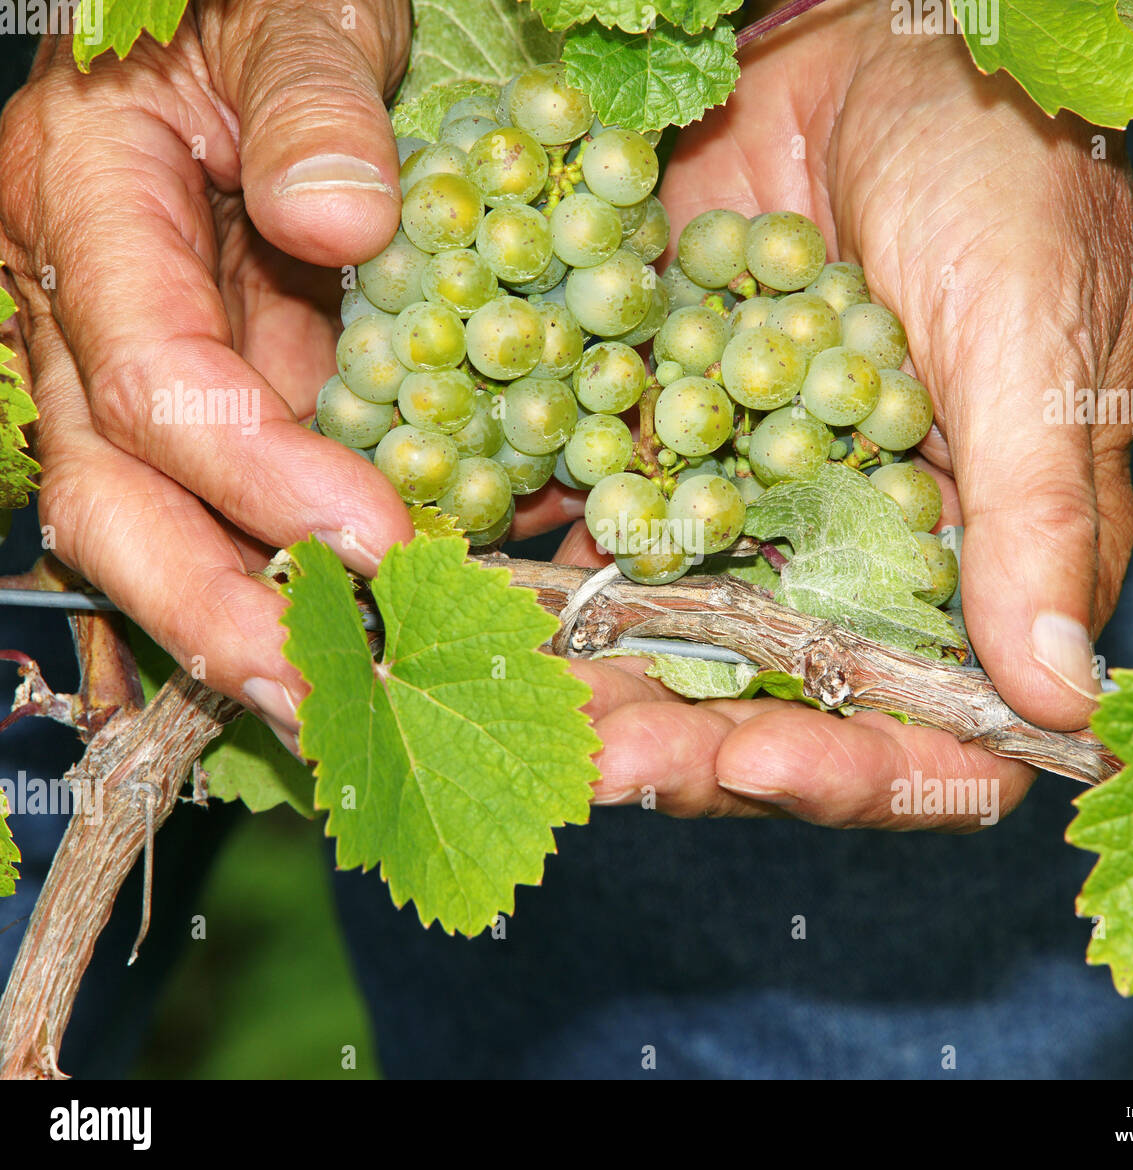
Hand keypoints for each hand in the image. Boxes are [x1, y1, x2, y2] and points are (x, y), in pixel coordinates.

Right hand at [0, 1, 426, 746]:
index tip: (380, 545)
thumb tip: (340, 224)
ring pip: (138, 527)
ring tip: (328, 712)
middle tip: (325, 703)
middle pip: (106, 496)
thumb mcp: (298, 14)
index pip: (154, 381)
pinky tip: (323, 655)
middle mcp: (74, 306)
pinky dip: (256, 588)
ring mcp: (117, 365)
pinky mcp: (182, 397)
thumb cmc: (263, 0)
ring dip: (230, 631)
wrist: (241, 20)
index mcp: (82, 201)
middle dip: (212, 612)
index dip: (264, 478)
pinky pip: (199, 511)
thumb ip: (313, 102)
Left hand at [573, 1, 1132, 827]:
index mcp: (973, 570)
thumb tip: (1062, 704)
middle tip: (602, 766)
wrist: (879, 49)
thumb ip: (1036, 523)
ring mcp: (750, 516)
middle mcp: (853, 568)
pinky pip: (604, 536)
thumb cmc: (1000, 183)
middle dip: (693, 747)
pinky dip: (548, 577)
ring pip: (674, 645)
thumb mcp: (1030, 345)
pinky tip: (483, 598)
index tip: (767, 764)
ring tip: (529, 710)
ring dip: (602, 687)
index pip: (932, 733)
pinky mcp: (665, 446)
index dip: (857, 773)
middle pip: (778, 707)